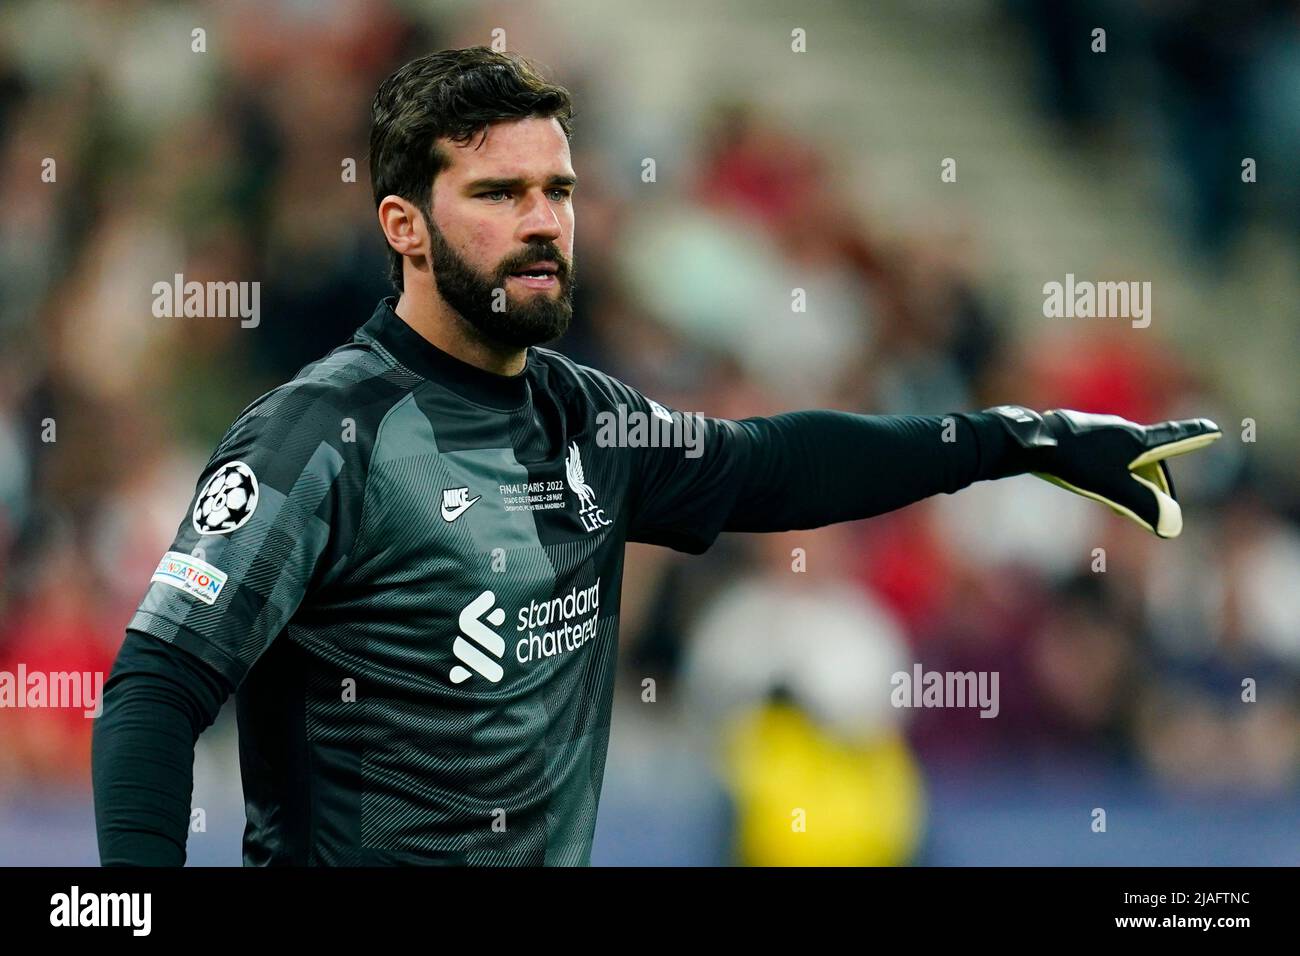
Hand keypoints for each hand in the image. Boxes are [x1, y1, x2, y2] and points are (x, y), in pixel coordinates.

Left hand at [984, 405, 1221, 537]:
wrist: (1029, 442)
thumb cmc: (1074, 463)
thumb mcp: (1112, 489)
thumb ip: (1144, 506)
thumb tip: (1172, 526)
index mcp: (1136, 440)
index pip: (1174, 439)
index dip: (1194, 437)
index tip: (1213, 429)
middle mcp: (1120, 429)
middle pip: (1149, 457)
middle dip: (1156, 482)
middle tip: (1159, 507)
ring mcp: (1097, 429)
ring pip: (1124, 456)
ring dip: (1130, 478)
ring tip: (1121, 502)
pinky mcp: (1075, 433)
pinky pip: (1101, 453)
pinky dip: (1107, 470)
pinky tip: (1089, 479)